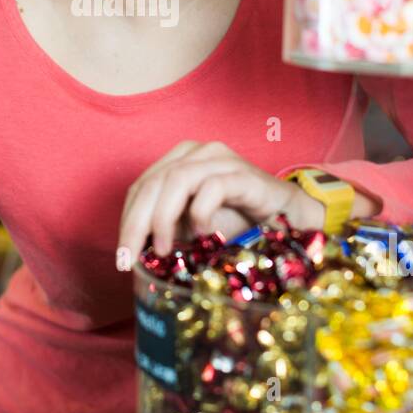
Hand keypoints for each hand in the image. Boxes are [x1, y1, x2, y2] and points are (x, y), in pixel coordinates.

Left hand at [117, 140, 365, 265]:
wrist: (289, 221)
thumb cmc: (240, 223)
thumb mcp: (193, 229)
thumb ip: (166, 229)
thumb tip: (133, 254)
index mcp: (179, 161)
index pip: (140, 188)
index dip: (127, 221)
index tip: (123, 258)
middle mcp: (197, 153)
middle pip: (152, 183)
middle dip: (136, 224)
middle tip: (132, 259)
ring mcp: (221, 159)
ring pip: (176, 181)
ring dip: (163, 219)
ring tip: (165, 250)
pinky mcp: (244, 174)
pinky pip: (212, 187)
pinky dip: (201, 213)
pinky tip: (205, 234)